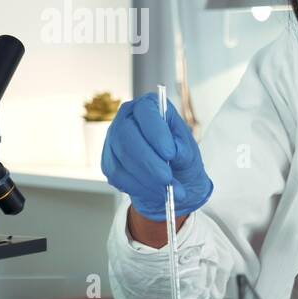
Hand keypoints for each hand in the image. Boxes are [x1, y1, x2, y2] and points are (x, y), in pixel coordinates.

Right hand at [101, 93, 212, 221]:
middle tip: (167, 178)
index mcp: (149, 106)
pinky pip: (117, 175)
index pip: (146, 111)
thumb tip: (176, 151)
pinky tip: (154, 192)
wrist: (172, 179)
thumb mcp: (189, 151)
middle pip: (127, 135)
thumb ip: (183, 149)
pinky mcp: (108, 161)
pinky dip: (138, 187)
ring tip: (168, 190)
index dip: (156, 132)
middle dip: (148, 161)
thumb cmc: (180, 157)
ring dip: (146, 179)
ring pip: (121, 159)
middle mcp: (126, 119)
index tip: (170, 153)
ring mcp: (113, 140)